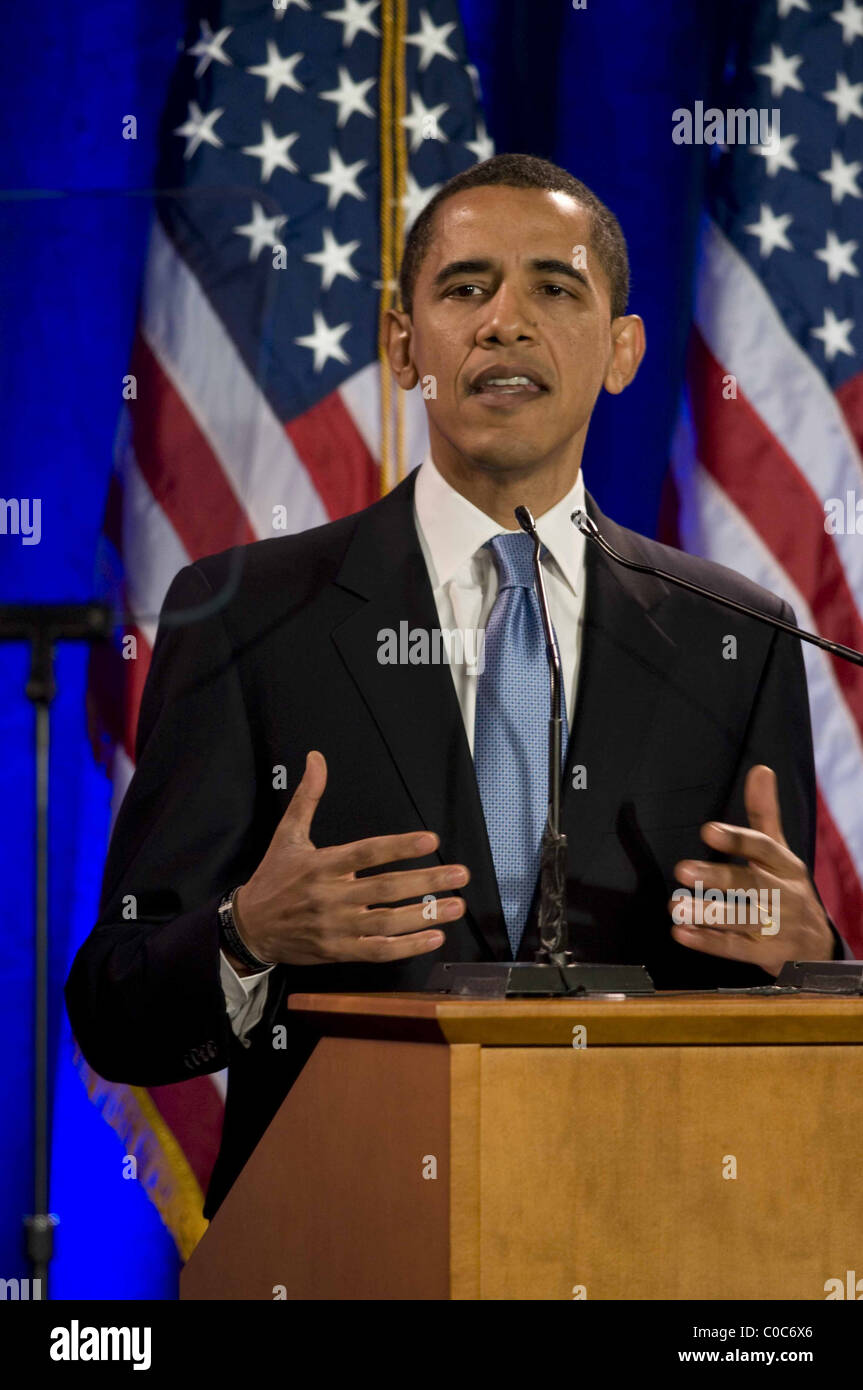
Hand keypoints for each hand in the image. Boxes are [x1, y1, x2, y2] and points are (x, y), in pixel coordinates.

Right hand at [233, 750, 468, 966]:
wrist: (250, 927)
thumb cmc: (274, 878)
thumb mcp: (287, 835)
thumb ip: (308, 797)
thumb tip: (317, 759)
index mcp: (321, 865)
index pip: (367, 853)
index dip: (399, 847)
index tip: (431, 840)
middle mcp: (330, 896)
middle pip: (385, 888)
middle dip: (427, 881)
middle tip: (460, 874)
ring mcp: (336, 927)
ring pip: (388, 922)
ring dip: (426, 915)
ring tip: (457, 905)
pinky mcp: (338, 951)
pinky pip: (378, 952)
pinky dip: (408, 947)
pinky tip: (434, 937)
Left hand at [668, 764, 833, 976]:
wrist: (817, 947)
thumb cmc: (788, 891)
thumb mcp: (781, 853)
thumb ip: (765, 814)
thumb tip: (760, 769)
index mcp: (787, 866)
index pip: (764, 848)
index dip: (737, 839)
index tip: (708, 830)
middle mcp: (785, 895)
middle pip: (752, 885)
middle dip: (718, 877)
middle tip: (682, 869)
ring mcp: (778, 928)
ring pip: (742, 919)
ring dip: (707, 912)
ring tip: (675, 904)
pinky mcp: (768, 957)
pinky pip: (736, 950)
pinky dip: (708, 943)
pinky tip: (681, 933)